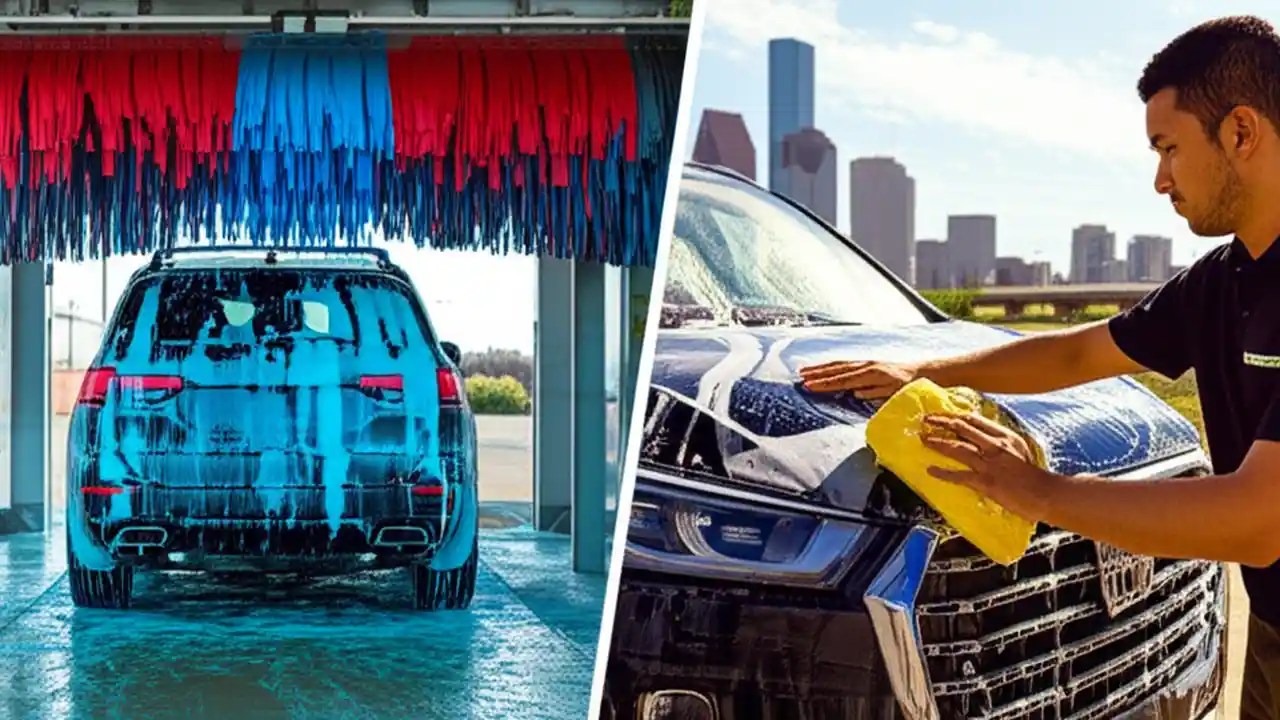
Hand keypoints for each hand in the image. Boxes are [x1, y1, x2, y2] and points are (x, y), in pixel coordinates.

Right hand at [798, 360, 922, 398]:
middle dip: (817, 374)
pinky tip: (822, 368)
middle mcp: (866, 365)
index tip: (809, 386)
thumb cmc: (908, 388)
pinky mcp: (865, 363)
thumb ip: (876, 393)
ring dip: (820, 368)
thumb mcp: (895, 393)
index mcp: (872, 374)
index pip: (843, 380)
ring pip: (838, 364)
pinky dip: (830, 366)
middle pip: (837, 369)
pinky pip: (844, 363)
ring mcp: (865, 362)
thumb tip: (855, 392)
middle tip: (800, 377)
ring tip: (804, 371)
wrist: (920, 372)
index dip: (825, 384)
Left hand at [921, 412, 1055, 521]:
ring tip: (924, 439)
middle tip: (926, 419)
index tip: (942, 415)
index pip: (974, 420)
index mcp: (1004, 436)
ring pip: (957, 447)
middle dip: (941, 422)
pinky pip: (959, 475)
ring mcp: (989, 463)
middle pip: (962, 428)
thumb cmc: (1033, 475)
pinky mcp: (986, 482)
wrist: (1045, 494)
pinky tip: (930, 470)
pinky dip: (943, 472)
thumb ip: (1002, 443)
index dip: (955, 416)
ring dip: (937, 442)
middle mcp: (995, 445)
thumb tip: (983, 439)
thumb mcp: (1020, 450)